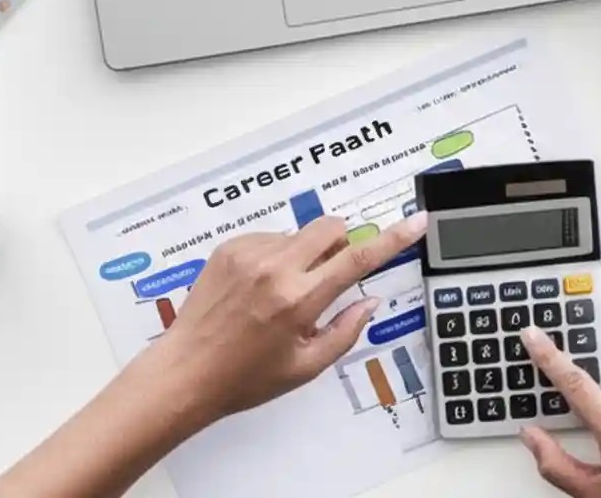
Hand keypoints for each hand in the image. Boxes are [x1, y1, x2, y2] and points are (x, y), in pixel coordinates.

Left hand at [143, 213, 427, 422]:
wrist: (184, 372)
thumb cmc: (245, 378)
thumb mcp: (306, 366)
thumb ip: (346, 330)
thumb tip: (369, 300)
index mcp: (299, 300)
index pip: (358, 260)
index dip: (393, 239)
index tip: (416, 222)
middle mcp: (276, 269)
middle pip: (331, 227)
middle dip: (341, 243)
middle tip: (328, 275)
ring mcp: (249, 254)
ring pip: (299, 234)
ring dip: (304, 255)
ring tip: (279, 295)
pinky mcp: (229, 248)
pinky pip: (270, 238)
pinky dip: (275, 256)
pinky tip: (258, 288)